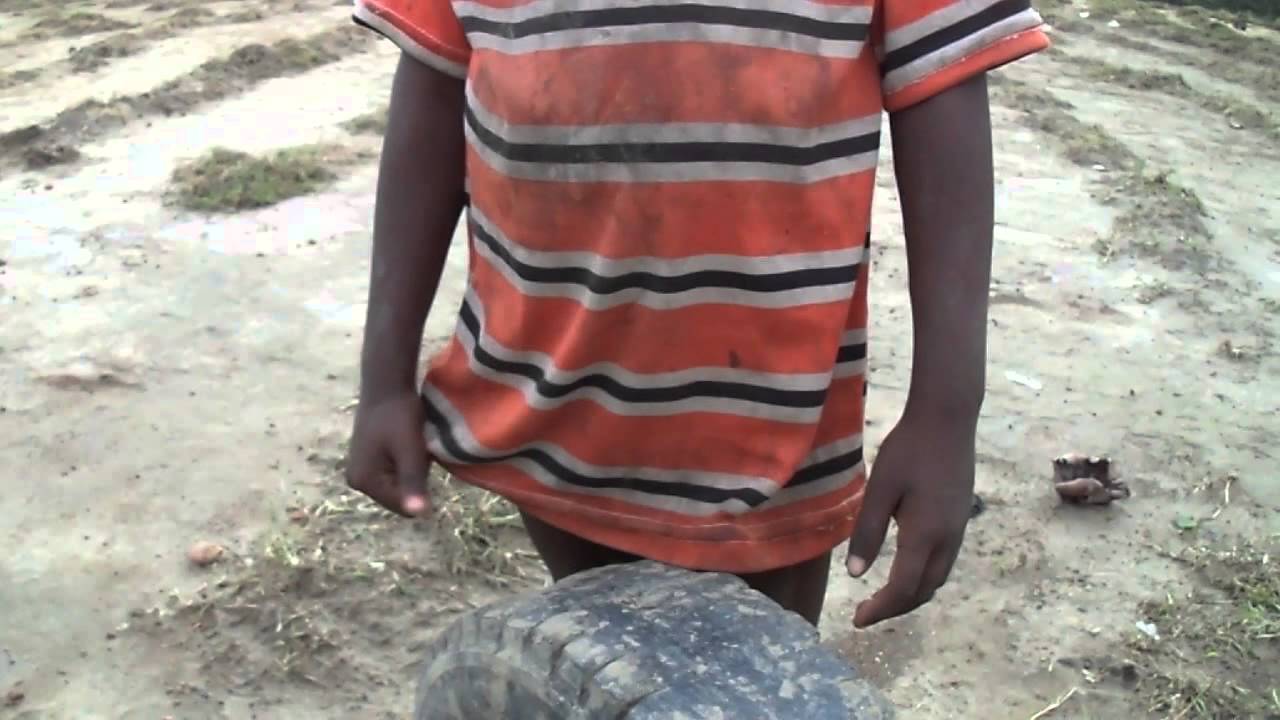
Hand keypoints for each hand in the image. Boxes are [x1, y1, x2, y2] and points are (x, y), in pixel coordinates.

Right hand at [345, 388, 431, 516]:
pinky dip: (405, 464)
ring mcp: (360, 471)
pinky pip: (394, 474)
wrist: (387, 385)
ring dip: (411, 471)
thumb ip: (413, 482)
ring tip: (411, 446)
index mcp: (364, 482)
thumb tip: (419, 515)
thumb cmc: (400, 415)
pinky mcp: (367, 462)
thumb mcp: (410, 450)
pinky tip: (406, 444)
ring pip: (399, 486)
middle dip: (414, 481)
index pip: (403, 507)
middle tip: (416, 451)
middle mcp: (357, 481)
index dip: (420, 489)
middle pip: (399, 498)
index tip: (420, 459)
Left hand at [845, 412, 975, 627]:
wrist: (948, 420)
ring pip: (937, 578)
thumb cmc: (908, 450)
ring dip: (911, 594)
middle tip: (865, 613)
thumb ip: (867, 532)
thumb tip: (855, 574)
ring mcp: (958, 530)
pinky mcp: (960, 519)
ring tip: (882, 598)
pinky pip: (943, 562)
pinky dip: (922, 577)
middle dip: (895, 608)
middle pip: (924, 591)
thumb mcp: (880, 490)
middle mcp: (947, 539)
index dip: (880, 609)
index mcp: (925, 535)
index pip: (903, 588)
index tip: (858, 619)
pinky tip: (904, 569)